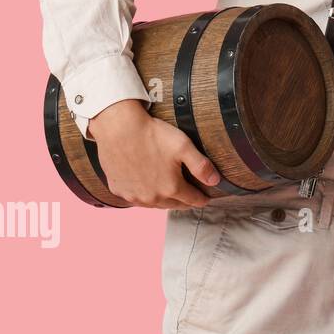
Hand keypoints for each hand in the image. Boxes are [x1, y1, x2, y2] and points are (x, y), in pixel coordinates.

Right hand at [89, 99, 219, 208]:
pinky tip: (147, 187)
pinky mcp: (118, 190)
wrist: (118, 128)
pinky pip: (136, 199)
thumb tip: (215, 181)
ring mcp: (133, 196)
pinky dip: (144, 195)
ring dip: (164, 200)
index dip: (202, 198)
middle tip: (190, 196)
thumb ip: (201, 166)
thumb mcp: (183, 146)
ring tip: (170, 193)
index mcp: (171, 188)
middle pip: (174, 205)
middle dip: (184, 201)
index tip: (206, 198)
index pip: (193, 200)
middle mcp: (152, 197)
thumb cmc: (151, 135)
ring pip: (155, 204)